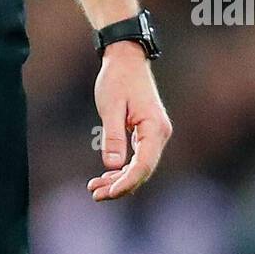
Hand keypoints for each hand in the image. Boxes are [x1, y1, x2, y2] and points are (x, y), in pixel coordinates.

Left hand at [87, 39, 171, 199]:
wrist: (126, 58)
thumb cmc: (118, 79)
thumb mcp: (111, 106)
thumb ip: (113, 136)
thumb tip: (112, 165)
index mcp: (154, 127)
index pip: (144, 165)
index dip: (127, 182)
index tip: (108, 192)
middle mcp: (159, 133)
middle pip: (142, 170)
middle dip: (120, 186)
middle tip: (95, 194)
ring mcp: (154, 134)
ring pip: (139, 166)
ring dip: (119, 180)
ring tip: (95, 188)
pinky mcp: (146, 133)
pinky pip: (137, 158)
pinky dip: (122, 169)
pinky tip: (105, 176)